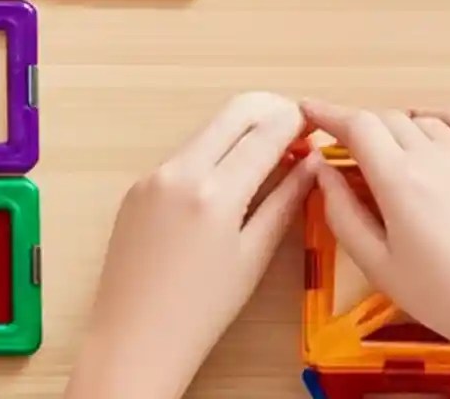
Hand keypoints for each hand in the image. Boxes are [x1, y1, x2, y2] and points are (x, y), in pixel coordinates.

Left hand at [64, 92, 319, 398]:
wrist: (134, 338)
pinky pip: (185, 154)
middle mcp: (180, 172)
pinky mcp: (138, 186)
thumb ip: (286, 200)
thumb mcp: (255, 256)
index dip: (297, 121)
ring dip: (242, 131)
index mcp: (215, 193)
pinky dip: (214, 154)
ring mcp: (154, 175)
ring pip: (209, 129)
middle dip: (272, 110)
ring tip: (269, 159)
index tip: (315, 125)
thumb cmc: (202, 310)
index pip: (267, 131)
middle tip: (296, 130)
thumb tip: (312, 162)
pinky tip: (230, 182)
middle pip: (236, 111)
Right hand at [301, 99, 449, 355]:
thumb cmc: (441, 294)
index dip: (328, 113)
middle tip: (344, 148)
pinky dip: (437, 118)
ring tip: (386, 151)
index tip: (308, 109)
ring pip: (421, 120)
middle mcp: (432, 156)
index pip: (356, 126)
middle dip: (358, 126)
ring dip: (396, 127)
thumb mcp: (377, 264)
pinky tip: (428, 131)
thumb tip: (322, 171)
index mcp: (398, 179)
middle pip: (386, 118)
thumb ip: (342, 213)